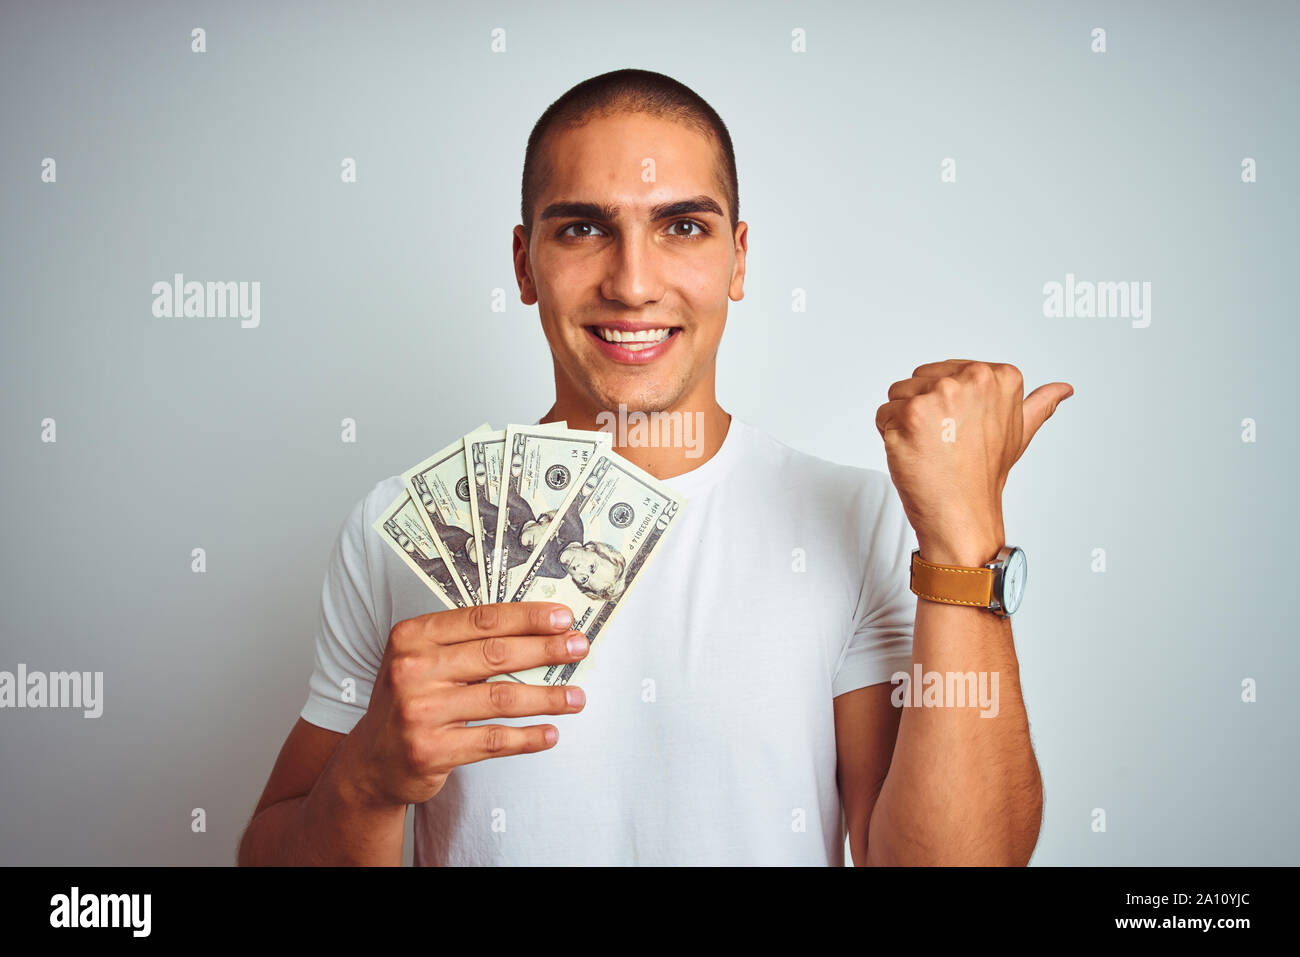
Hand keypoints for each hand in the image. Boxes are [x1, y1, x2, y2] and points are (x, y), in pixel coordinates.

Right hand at [340, 602, 588, 807]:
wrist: (370, 762)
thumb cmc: (408, 703)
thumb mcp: (421, 661)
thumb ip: (464, 643)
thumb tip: (536, 631)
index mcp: (412, 637)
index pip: (482, 619)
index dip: (528, 617)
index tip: (562, 618)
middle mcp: (412, 670)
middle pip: (495, 654)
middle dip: (545, 650)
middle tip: (578, 648)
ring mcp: (420, 712)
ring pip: (500, 698)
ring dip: (546, 697)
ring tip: (576, 697)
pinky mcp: (430, 751)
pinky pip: (492, 740)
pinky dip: (527, 738)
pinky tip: (550, 733)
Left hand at [874, 360, 1072, 565]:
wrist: (964, 516)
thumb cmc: (984, 476)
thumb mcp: (1019, 434)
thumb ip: (1037, 405)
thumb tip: (1063, 389)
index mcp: (999, 376)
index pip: (943, 372)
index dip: (943, 405)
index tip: (961, 431)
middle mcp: (971, 380)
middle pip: (917, 380)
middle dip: (922, 411)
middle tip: (944, 443)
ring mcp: (939, 396)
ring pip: (898, 396)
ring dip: (904, 424)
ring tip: (930, 449)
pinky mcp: (909, 415)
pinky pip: (883, 416)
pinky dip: (890, 437)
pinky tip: (915, 456)